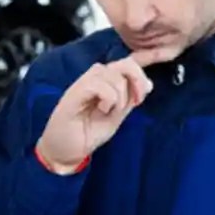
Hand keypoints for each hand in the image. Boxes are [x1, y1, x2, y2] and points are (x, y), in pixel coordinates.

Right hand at [35, 49, 172, 172]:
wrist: (66, 152)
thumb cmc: (88, 134)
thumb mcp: (117, 116)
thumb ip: (130, 100)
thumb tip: (148, 84)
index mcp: (106, 82)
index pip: (128, 63)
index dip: (143, 68)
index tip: (146, 91)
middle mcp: (95, 79)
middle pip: (123, 63)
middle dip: (137, 80)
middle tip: (137, 101)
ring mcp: (83, 84)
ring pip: (112, 73)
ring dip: (120, 95)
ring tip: (111, 110)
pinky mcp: (73, 93)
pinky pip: (98, 84)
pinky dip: (108, 98)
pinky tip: (102, 109)